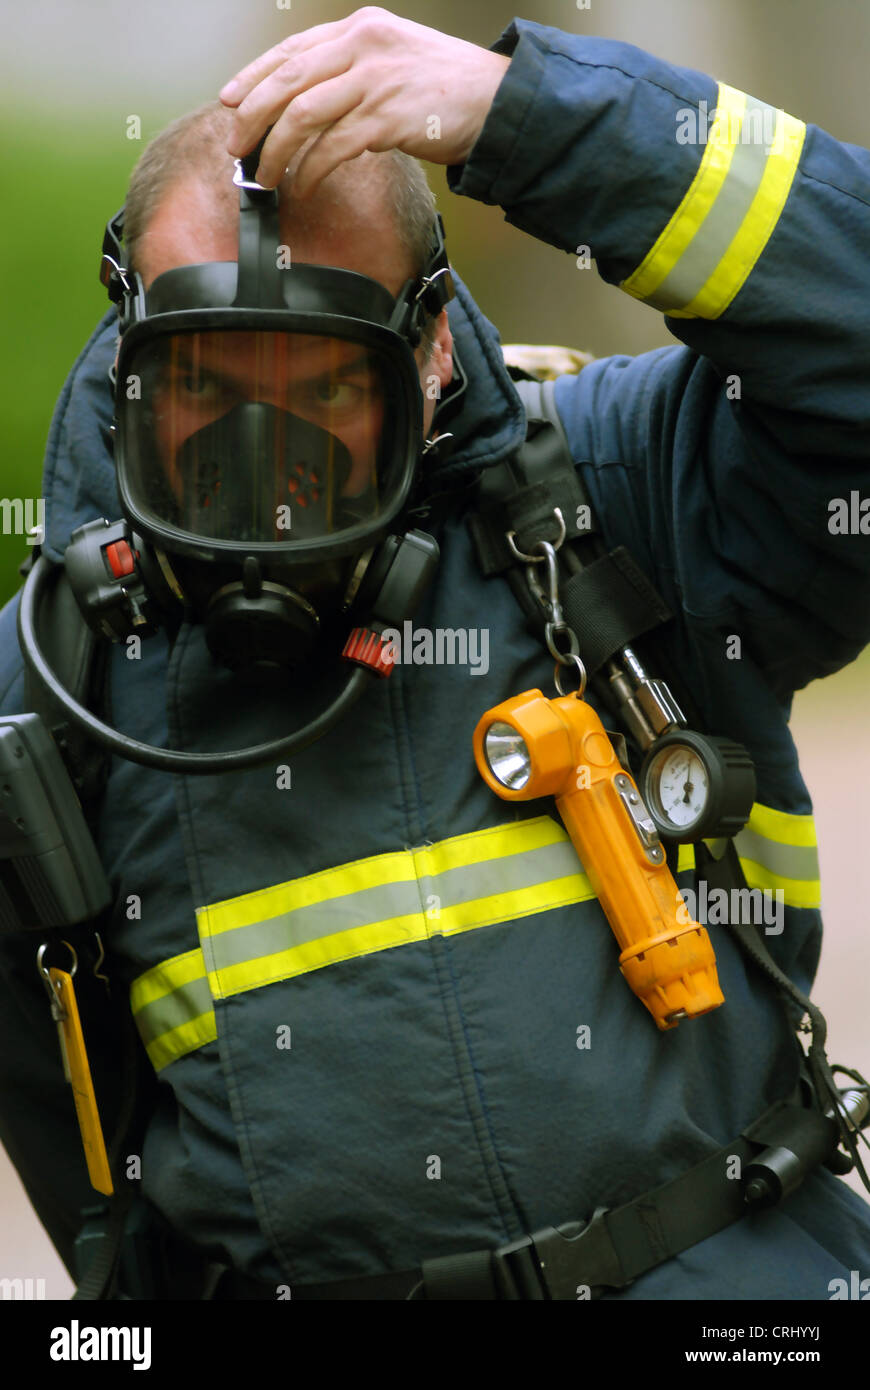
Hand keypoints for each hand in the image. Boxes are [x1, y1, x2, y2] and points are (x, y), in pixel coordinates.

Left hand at [219, 6, 510, 193]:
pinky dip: (311, 170)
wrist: (497, 102)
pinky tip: (304, 185)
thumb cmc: (447, 89)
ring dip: (277, 152)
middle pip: (287, 80)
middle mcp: (364, 47)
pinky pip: (333, 147)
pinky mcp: (388, 118)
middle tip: (237, 148)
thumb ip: (354, 72)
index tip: (229, 102)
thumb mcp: (395, 60)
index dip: (254, 77)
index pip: (293, 50)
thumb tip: (309, 105)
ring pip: (303, 115)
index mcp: (361, 29)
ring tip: (265, 176)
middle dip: (253, 117)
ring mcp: (375, 82)